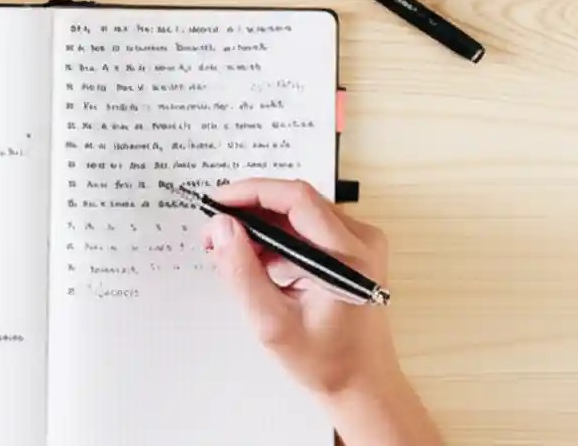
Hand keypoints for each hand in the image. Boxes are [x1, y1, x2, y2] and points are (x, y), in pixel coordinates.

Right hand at [203, 179, 440, 445]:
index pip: (296, 199)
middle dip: (249, 211)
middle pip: (296, 201)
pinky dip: (275, 238)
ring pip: (298, 212)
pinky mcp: (350, 250)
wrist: (363, 384)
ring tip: (230, 252)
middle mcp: (361, 240)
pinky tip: (255, 262)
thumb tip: (221, 228)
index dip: (251, 192)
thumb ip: (242, 273)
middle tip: (215, 233)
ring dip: (260, 225)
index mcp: (349, 256)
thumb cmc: (326, 362)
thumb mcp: (272, 324)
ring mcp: (358, 243)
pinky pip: (306, 227)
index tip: (217, 203)